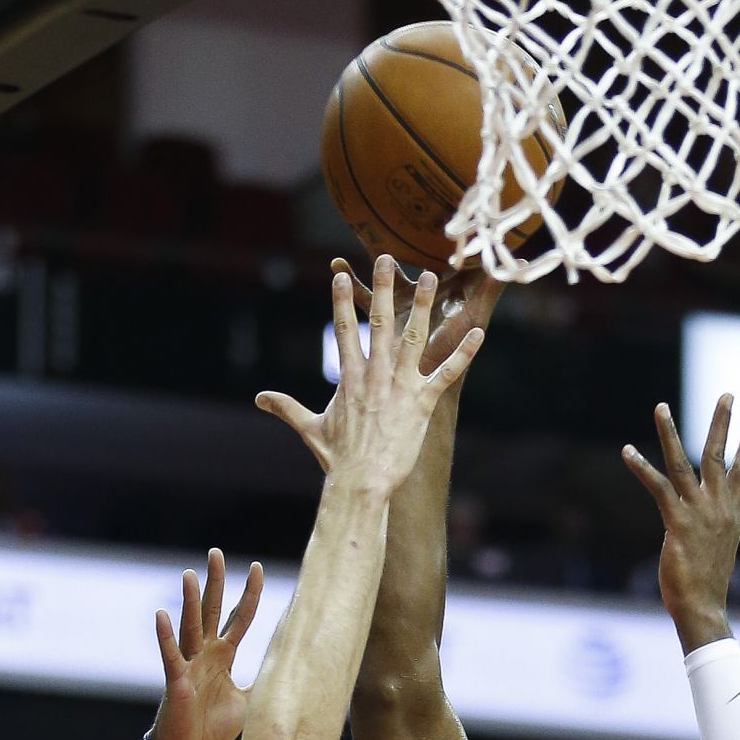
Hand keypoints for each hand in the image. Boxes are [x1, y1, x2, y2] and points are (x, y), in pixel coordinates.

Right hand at [147, 550, 265, 739]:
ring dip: (190, 601)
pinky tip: (162, 615)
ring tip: (189, 574)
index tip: (257, 567)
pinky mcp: (176, 681)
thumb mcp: (248, 702)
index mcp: (224, 656)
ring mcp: (190, 665)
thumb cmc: (213, 727)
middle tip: (216, 552)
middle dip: (216, 582)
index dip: (249, 594)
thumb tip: (287, 672)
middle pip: (213, 611)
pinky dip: (165, 636)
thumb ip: (263, 682)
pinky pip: (171, 656)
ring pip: (191, 627)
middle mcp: (206, 653)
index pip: (240, 618)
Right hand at [256, 255, 484, 495]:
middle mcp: (374, 375)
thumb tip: (260, 399)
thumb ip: (286, 408)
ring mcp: (399, 386)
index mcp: (349, 377)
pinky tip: (479, 334)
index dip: (341, 301)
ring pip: (413, 337)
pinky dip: (463, 354)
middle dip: (383, 288)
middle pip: (379, 321)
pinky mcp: (421, 403)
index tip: (340, 275)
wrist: (360, 481)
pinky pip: (446, 373)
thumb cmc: (337, 459)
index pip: (343, 329)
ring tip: (431, 278)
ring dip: (422, 306)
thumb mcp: (310, 428)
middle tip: (387, 258)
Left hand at [621, 393, 739, 654]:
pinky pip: (657, 487)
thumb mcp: (726, 546)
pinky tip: (627, 450)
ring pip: (685, 463)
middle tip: (727, 394)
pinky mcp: (676, 521)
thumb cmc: (710, 581)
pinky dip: (641, 467)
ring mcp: (698, 512)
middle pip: (721, 457)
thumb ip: (735, 524)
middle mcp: (718, 507)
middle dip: (723, 423)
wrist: (704, 606)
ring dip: (671, 433)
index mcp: (731, 513)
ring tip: (662, 407)